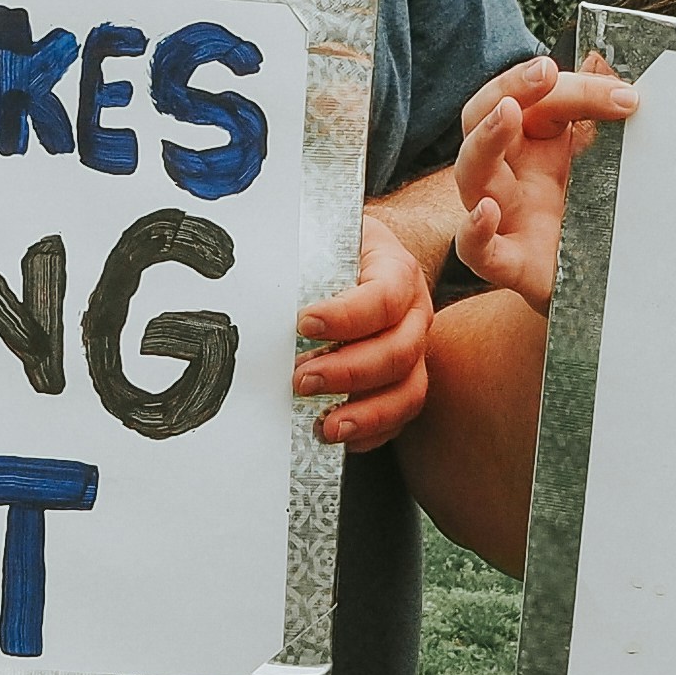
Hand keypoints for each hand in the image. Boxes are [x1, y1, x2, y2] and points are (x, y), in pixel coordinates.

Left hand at [293, 209, 435, 450]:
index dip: (346, 316)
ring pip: (408, 392)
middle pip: (397, 352)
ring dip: (366, 413)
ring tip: (327, 425)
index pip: (384, 298)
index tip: (305, 324)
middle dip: (347, 371)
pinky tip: (341, 437)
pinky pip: (400, 416)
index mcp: (399, 272)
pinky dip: (372, 433)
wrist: (362, 258)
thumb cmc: (339, 249)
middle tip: (302, 379)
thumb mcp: (325, 236)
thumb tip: (260, 276)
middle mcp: (415, 315)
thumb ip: (307, 254)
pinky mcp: (404, 381)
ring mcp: (415, 352)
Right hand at [449, 51, 638, 313]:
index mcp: (531, 144)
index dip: (569, 87)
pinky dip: (475, 231)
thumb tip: (624, 76)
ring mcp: (504, 219)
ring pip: (470, 175)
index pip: (532, 98)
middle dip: (507, 88)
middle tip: (545, 73)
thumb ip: (609, 123)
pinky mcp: (510, 265)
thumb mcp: (608, 164)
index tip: (623, 93)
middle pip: (481, 118)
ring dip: (485, 141)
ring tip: (508, 115)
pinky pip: (476, 251)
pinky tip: (488, 212)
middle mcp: (509, 175)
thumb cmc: (597, 220)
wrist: (606, 289)